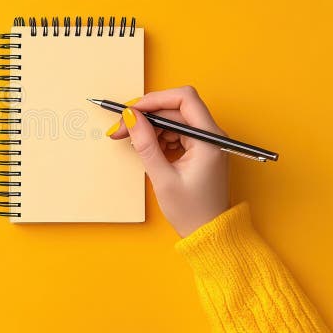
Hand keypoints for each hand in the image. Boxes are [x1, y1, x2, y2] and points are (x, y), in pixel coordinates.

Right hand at [107, 86, 229, 236]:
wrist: (209, 233)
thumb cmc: (192, 211)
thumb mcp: (162, 177)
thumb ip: (146, 144)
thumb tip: (130, 117)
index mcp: (209, 139)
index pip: (184, 98)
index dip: (154, 99)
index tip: (131, 110)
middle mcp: (211, 135)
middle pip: (176, 108)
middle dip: (146, 115)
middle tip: (121, 129)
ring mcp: (206, 141)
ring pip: (174, 118)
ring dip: (150, 126)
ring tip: (132, 142)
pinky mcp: (199, 148)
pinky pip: (176, 131)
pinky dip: (158, 135)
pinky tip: (147, 148)